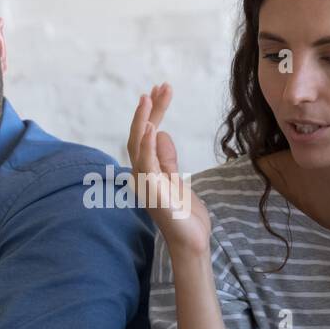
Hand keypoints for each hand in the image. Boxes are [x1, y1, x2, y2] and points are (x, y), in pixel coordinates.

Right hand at [126, 83, 211, 257]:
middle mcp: (141, 174)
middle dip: (150, 109)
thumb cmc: (185, 215)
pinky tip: (153, 127)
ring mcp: (145, 183)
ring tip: (150, 97)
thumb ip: (167, 159)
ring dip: (143, 120)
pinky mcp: (153, 192)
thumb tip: (162, 132)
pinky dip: (148, 145)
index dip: (152, 112)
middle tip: (161, 86)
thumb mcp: (177, 180)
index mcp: (147, 170)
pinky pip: (146, 165)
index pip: (146, 135)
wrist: (191, 242)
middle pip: (140, 135)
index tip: (161, 91)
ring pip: (138, 146)